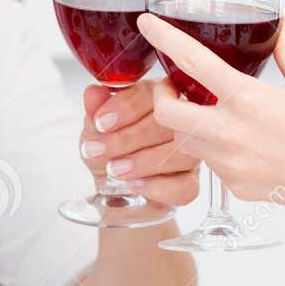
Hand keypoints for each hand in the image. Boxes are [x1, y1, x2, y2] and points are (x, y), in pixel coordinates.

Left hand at [79, 80, 201, 207]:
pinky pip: (185, 186)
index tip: (101, 122)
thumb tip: (93, 93)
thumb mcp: (95, 132)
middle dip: (128, 138)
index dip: (126, 107)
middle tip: (100, 150)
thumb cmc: (110, 153)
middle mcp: (179, 122)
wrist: (114, 192)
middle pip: (168, 123)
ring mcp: (190, 153)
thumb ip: (95, 111)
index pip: (151, 93)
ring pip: (180, 153)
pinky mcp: (191, 183)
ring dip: (143, 162)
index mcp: (157, 99)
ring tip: (115, 169)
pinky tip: (134, 184)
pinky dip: (157, 186)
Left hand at [134, 12, 284, 228]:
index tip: (146, 23)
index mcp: (248, 99)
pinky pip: (211, 166)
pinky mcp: (237, 188)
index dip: (163, 38)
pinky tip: (239, 144)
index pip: (192, 61)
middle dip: (162, 97)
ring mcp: (231, 165)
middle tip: (174, 87)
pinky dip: (215, 151)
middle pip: (167, 113)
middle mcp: (232, 133)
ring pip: (186, 141)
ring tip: (211, 114)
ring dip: (189, 125)